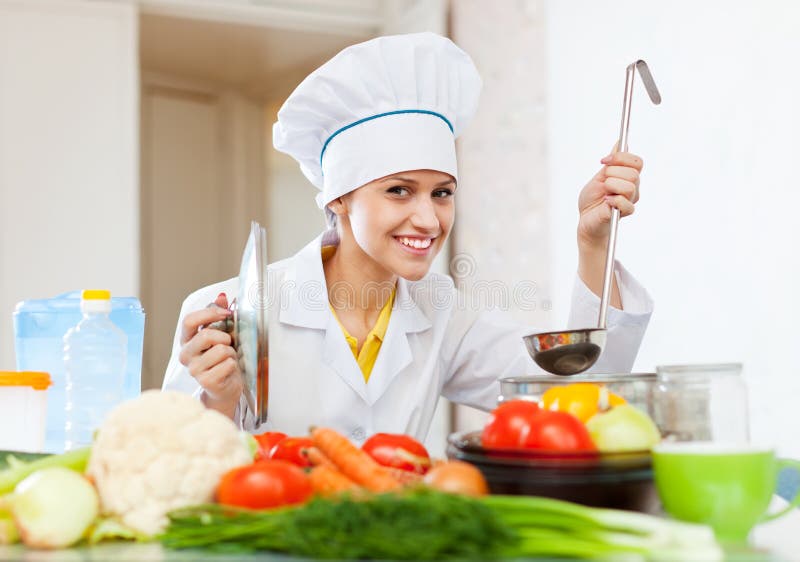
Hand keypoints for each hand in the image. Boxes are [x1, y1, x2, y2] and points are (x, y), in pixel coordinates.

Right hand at [178, 292, 241, 416]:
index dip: (209, 314)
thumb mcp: (222, 334)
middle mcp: (186, 355)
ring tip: (229, 359)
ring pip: (221, 350)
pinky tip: (229, 370)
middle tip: (229, 344)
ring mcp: (194, 369)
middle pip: (205, 336)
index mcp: (187, 340)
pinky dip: (234, 365)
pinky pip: (228, 364)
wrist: (227, 387)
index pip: (189, 321)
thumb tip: (222, 297)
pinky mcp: (206, 381)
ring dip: (231, 353)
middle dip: (224, 337)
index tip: (226, 313)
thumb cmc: (223, 359)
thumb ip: (219, 315)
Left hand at [577, 147, 642, 251]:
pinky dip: (612, 200)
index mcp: (628, 177)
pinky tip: (605, 202)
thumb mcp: (599, 177)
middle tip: (602, 183)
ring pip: (630, 186)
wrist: (586, 219)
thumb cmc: (592, 200)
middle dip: (612, 173)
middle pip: (633, 173)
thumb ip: (611, 163)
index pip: (636, 162)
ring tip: (604, 194)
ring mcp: (630, 200)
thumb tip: (619, 143)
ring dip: (611, 186)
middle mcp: (633, 188)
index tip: (603, 161)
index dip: (621, 158)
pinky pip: (626, 203)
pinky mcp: (625, 212)